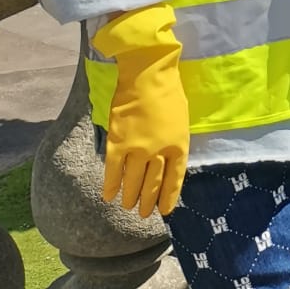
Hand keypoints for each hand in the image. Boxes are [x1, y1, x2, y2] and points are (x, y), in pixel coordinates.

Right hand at [92, 3, 189, 218]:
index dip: (168, 197)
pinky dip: (110, 185)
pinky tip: (108, 195)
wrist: (147, 74)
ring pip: (132, 182)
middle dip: (148, 202)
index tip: (164, 211)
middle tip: (144, 214)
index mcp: (179, 145)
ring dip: (130, 197)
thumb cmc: (169, 92)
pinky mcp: (117, 143)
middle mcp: (159, 152)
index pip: (174, 179)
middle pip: (153, 185)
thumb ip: (175, 141)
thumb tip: (169, 159)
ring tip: (128, 207)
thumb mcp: (181, 120)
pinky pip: (112, 171)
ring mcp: (137, 149)